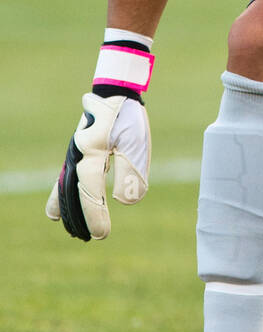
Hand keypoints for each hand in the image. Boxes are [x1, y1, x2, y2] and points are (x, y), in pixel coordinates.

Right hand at [46, 93, 151, 240]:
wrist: (114, 93)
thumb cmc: (128, 117)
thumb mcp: (136, 141)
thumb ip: (132, 171)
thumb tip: (125, 202)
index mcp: (93, 150)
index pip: (91, 190)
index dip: (95, 214)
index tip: (102, 234)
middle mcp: (77, 154)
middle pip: (73, 193)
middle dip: (81, 217)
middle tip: (89, 238)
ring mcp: (73, 154)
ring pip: (65, 188)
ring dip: (69, 211)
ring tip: (74, 232)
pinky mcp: (75, 155)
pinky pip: (63, 180)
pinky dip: (61, 198)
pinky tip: (57, 214)